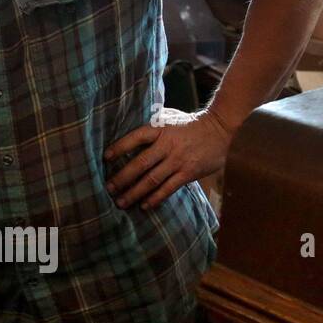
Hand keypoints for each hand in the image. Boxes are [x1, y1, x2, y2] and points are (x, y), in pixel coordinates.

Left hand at [105, 107, 233, 210]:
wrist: (218, 128)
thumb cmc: (186, 123)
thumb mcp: (167, 117)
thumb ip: (149, 125)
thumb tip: (124, 130)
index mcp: (159, 129)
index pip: (135, 137)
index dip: (119, 147)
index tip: (105, 158)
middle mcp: (168, 145)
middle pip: (141, 163)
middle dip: (122, 177)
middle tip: (108, 188)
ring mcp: (178, 160)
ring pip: (153, 179)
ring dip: (135, 192)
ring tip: (121, 202)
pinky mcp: (189, 173)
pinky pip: (169, 188)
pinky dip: (155, 198)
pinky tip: (144, 205)